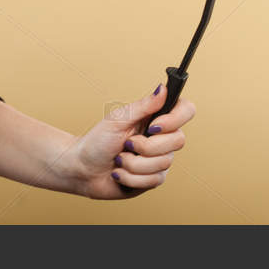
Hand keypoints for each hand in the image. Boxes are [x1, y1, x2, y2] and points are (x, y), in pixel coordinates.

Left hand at [66, 80, 195, 199]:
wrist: (82, 170)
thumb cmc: (97, 141)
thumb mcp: (118, 119)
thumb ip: (144, 105)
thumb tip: (163, 88)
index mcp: (156, 118)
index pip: (186, 111)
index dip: (175, 119)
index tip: (153, 125)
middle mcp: (162, 138)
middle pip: (178, 140)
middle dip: (146, 146)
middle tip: (127, 144)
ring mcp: (159, 160)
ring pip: (163, 164)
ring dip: (133, 163)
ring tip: (119, 159)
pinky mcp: (152, 179)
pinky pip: (152, 180)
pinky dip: (130, 177)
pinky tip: (119, 173)